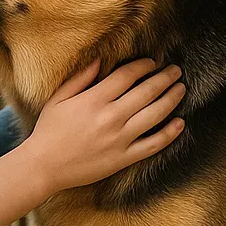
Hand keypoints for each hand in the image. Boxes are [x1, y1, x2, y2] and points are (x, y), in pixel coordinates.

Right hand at [25, 58, 184, 194]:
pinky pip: (153, 144)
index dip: (143, 66)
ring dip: (172, 99)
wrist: (44, 167)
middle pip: (146, 91)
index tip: (152, 62)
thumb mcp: (58, 99)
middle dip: (164, 78)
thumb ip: (80, 78)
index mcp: (94, 100)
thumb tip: (99, 59)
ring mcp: (119, 139)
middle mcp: (110, 117)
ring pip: (155, 114)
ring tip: (180, 89)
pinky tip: (180, 123)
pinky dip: (170, 133)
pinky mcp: (124, 157)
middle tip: (175, 70)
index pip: (127, 76)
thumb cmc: (49, 131)